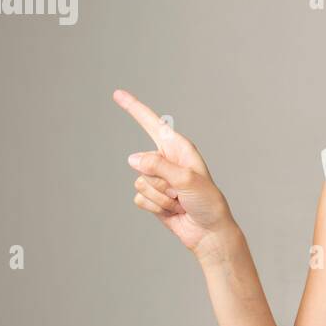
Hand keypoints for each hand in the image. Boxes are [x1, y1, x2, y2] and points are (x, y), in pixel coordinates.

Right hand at [113, 88, 236, 256]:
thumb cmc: (207, 202)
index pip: (152, 124)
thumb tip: (132, 159)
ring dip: (161, 197)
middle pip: (142, 163)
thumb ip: (159, 167)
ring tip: (180, 202)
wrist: (208, 231)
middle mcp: (166, 160)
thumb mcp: (187, 180)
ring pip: (139, 183)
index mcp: (179, 148)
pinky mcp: (151, 197)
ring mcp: (158, 179)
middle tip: (182, 192)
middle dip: (161, 182)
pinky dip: (156, 208)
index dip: (134, 108)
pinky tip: (173, 211)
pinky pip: (139, 198)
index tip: (117, 93)